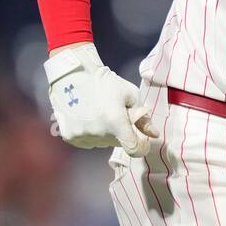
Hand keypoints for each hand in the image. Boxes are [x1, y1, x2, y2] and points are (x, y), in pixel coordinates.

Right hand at [45, 42, 159, 156]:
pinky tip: (88, 117)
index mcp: (116, 121)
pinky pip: (88, 141)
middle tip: (115, 113)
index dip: (140, 147)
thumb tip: (154, 135)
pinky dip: (91, 133)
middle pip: (117, 142)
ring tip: (99, 112)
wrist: (74, 75)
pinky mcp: (70, 136)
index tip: (141, 141)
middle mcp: (98, 133)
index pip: (133, 149)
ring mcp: (83, 135)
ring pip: (102, 142)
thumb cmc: (105, 82)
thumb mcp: (130, 95)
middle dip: (120, 131)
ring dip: (105, 133)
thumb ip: (143, 118)